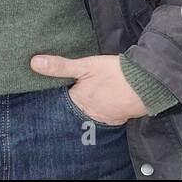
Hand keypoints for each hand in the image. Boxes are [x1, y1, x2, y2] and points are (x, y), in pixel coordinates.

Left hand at [30, 53, 145, 125]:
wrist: (148, 83)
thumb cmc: (116, 74)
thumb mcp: (85, 65)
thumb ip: (60, 66)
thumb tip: (33, 63)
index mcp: (77, 102)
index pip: (59, 100)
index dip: (55, 93)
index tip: (50, 87)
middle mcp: (88, 115)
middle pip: (73, 109)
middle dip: (69, 102)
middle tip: (70, 91)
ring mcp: (103, 118)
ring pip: (88, 112)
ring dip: (85, 105)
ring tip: (87, 94)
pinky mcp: (116, 118)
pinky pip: (102, 115)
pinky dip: (99, 108)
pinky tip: (101, 98)